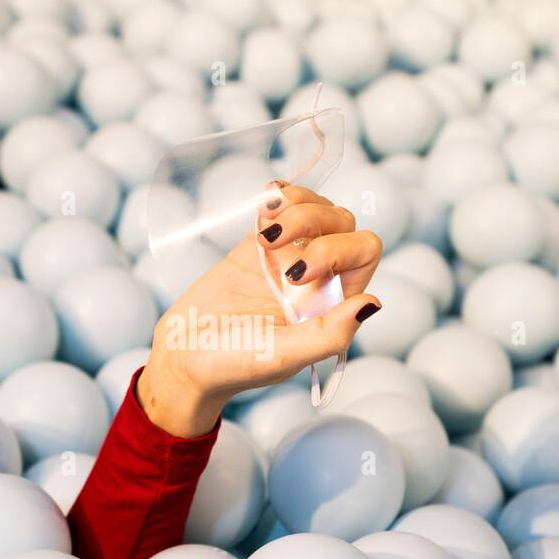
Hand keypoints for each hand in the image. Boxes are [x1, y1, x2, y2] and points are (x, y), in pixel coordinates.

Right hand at [138, 183, 382, 436]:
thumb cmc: (236, 362)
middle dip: (312, 222)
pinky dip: (279, 196)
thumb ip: (331, 333)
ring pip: (317, 207)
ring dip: (296, 205)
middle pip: (343, 222)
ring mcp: (290, 255)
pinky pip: (283, 206)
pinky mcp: (261, 244)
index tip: (295, 273)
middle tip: (270, 245)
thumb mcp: (285, 356)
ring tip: (263, 231)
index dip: (340, 249)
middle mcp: (319, 277)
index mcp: (334, 302)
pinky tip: (262, 208)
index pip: (364, 253)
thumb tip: (372, 303)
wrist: (186, 352)